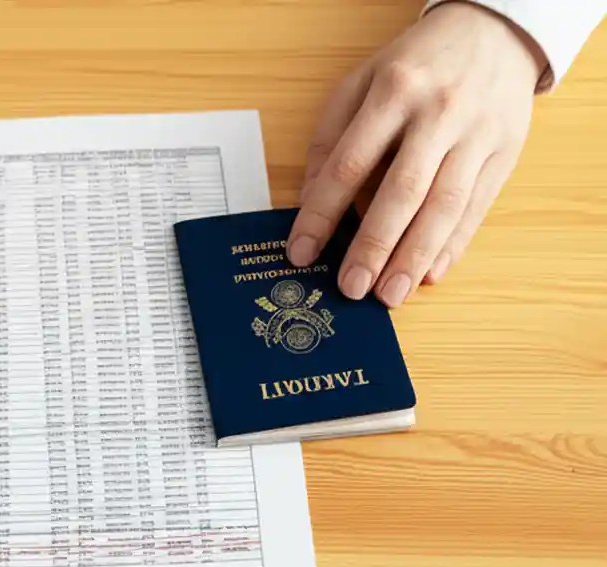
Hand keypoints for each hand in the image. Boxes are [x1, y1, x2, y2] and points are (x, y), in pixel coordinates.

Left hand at [287, 2, 545, 306]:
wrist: (493, 32)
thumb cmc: (413, 65)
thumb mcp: (359, 84)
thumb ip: (332, 140)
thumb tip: (312, 202)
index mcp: (393, 92)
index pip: (349, 164)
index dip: (321, 214)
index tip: (302, 252)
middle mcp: (439, 113)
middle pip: (402, 191)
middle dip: (374, 246)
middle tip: (351, 287)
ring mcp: (477, 134)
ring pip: (445, 206)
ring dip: (414, 256)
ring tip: (389, 294)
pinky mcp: (505, 152)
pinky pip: (476, 207)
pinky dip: (452, 244)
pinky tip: (429, 272)